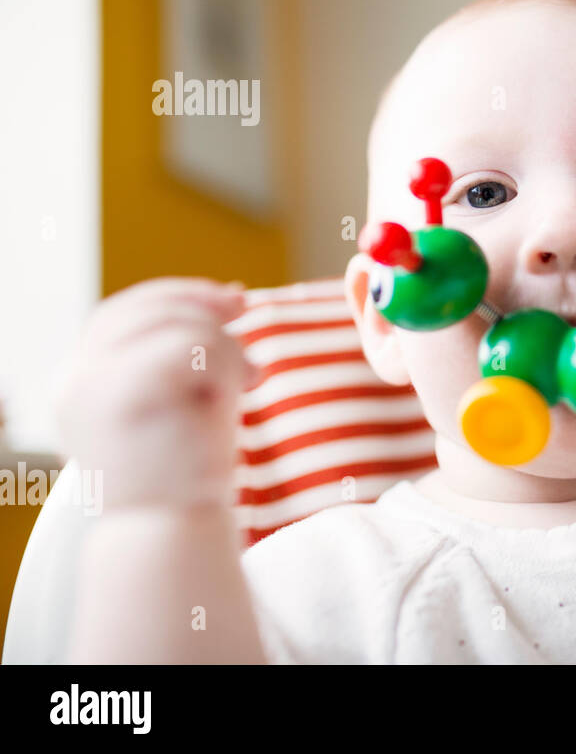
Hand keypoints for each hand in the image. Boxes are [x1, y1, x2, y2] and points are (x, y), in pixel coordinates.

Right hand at [57, 278, 252, 510]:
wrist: (175, 532)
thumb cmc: (189, 472)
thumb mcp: (184, 396)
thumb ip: (189, 351)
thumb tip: (229, 295)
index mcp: (82, 382)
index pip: (122, 314)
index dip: (179, 295)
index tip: (233, 297)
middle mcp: (74, 382)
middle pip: (139, 309)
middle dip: (202, 305)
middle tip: (248, 316)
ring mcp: (91, 388)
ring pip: (170, 323)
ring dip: (224, 344)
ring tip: (245, 381)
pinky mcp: (121, 398)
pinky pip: (190, 346)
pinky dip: (228, 361)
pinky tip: (241, 394)